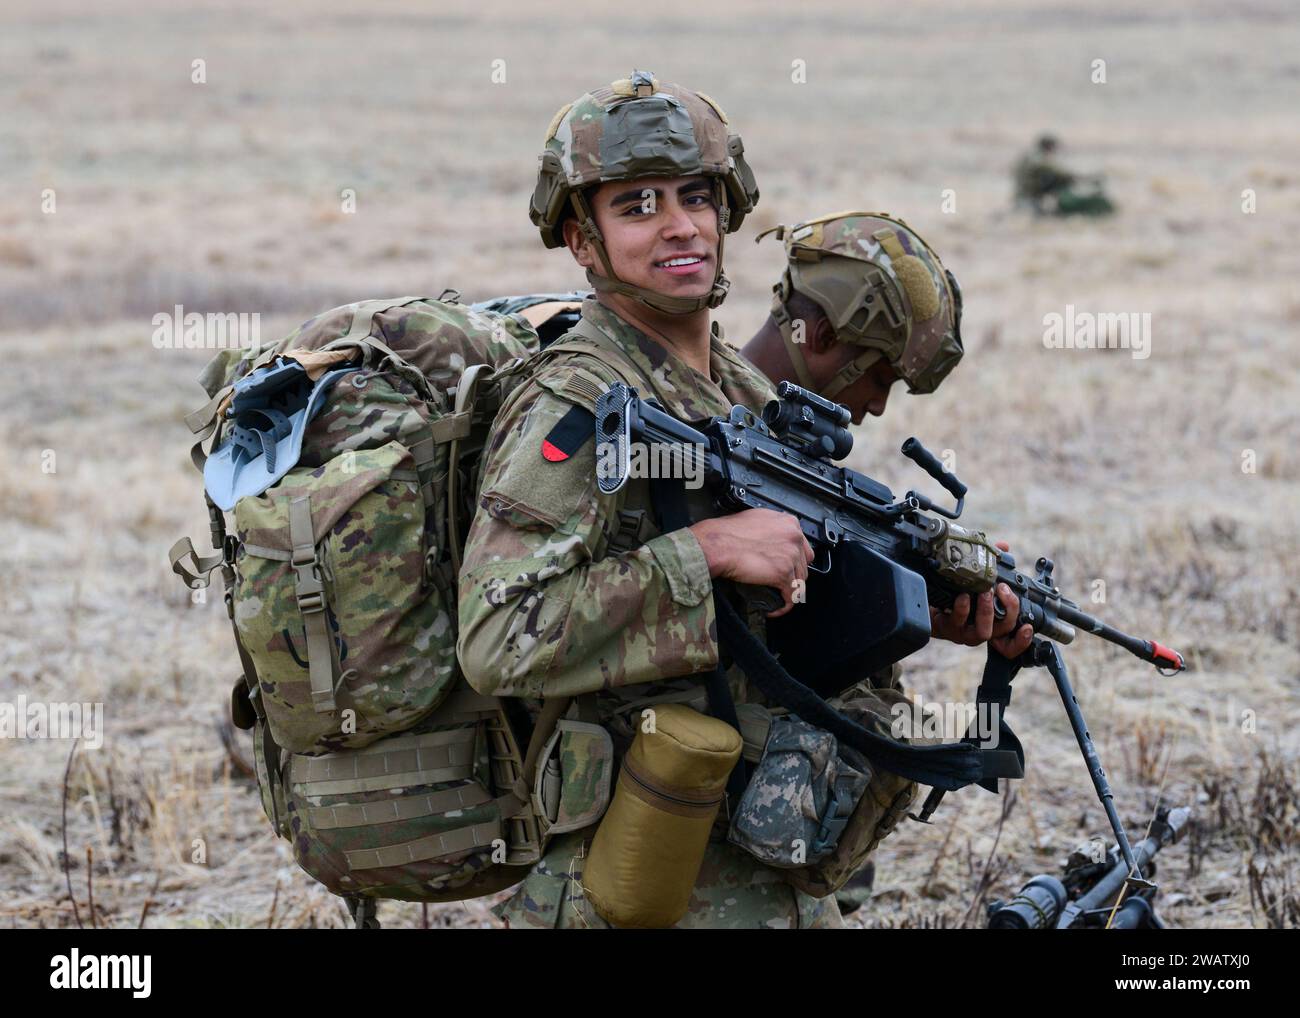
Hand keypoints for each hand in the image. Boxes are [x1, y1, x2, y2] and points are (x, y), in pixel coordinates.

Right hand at [688, 509, 813, 617]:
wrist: (716, 545)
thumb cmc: (726, 532)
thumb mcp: (756, 520)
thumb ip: (771, 529)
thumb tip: (772, 541)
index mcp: (789, 522)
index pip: (803, 546)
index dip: (795, 560)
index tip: (786, 568)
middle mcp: (794, 536)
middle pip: (804, 564)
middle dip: (793, 576)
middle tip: (779, 583)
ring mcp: (791, 555)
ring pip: (800, 581)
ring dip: (788, 591)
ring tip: (775, 596)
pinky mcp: (783, 573)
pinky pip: (792, 596)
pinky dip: (784, 605)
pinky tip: (774, 608)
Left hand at [930, 541, 1033, 657]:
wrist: (927, 602)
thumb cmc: (956, 593)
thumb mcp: (978, 580)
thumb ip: (992, 564)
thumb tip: (1003, 546)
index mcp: (992, 622)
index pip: (1013, 641)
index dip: (1023, 639)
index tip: (1029, 626)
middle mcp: (981, 629)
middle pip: (1004, 629)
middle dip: (1008, 609)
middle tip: (1001, 589)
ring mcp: (964, 631)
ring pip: (983, 632)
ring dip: (986, 610)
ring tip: (984, 591)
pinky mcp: (948, 628)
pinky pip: (957, 621)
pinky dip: (963, 608)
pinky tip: (963, 595)